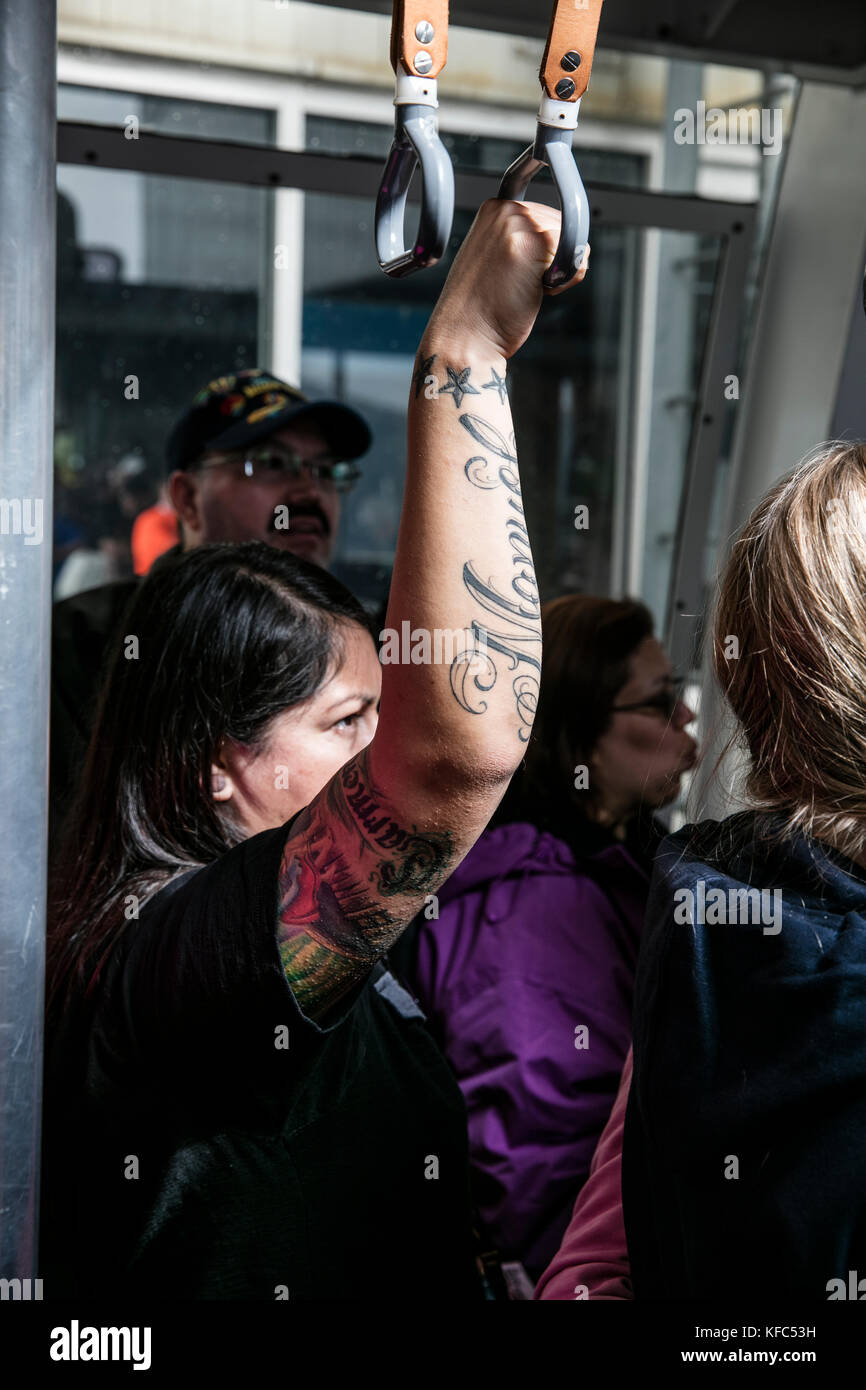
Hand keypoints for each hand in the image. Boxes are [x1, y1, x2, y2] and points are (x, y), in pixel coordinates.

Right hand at [425, 199, 589, 361]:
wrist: (464, 336)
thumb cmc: (479, 310)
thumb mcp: (496, 259)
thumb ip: (523, 240)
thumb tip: (568, 240)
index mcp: (493, 209)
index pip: (546, 218)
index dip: (541, 253)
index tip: (512, 272)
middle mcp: (504, 209)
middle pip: (561, 226)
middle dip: (551, 260)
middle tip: (515, 284)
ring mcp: (518, 223)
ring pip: (571, 239)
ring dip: (557, 272)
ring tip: (521, 287)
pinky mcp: (535, 243)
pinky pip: (577, 252)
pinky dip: (566, 280)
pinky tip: (536, 291)